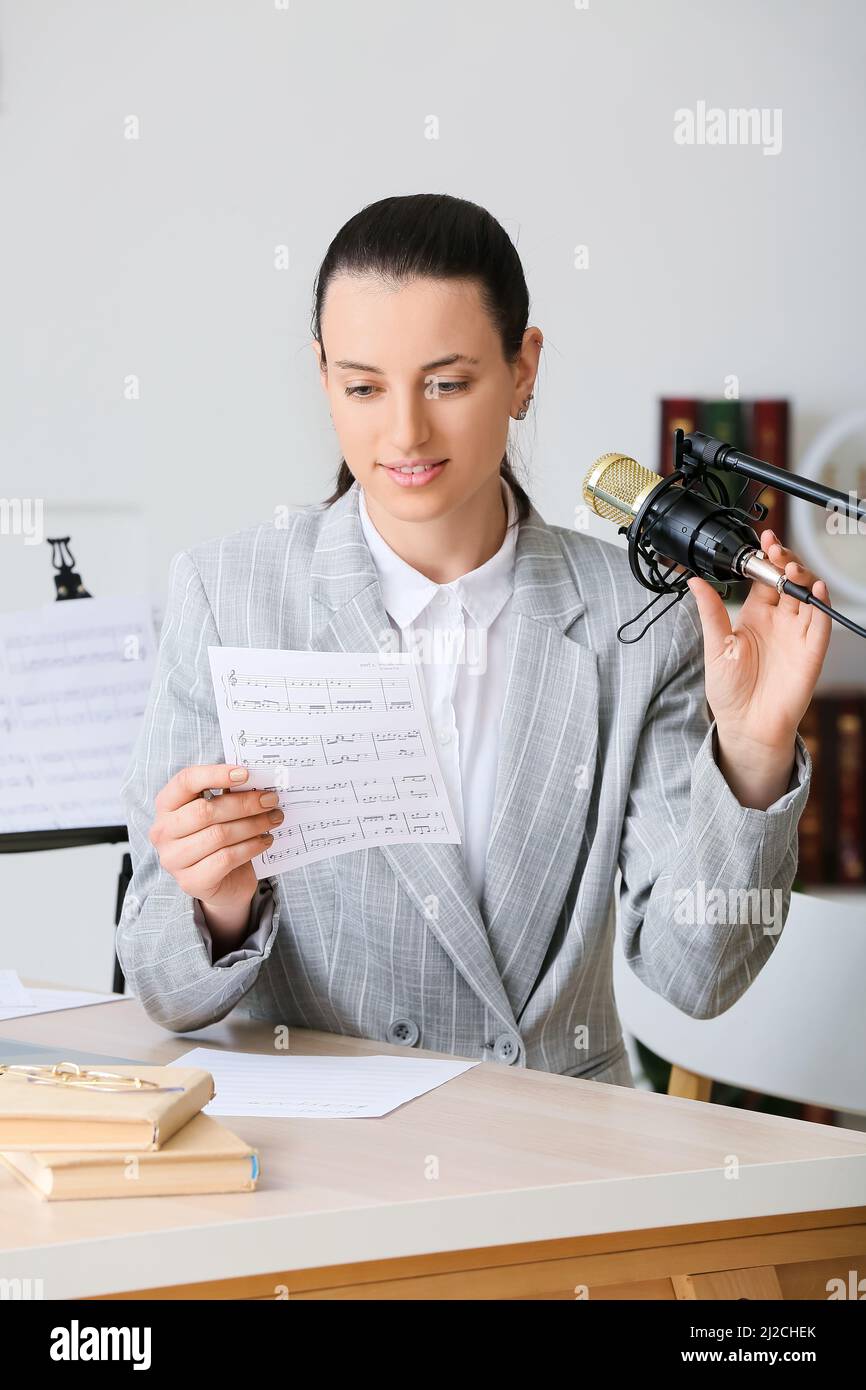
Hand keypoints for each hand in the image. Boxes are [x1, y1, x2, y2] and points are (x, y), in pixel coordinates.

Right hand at [149, 764, 283, 911]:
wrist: (224, 882)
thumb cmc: (220, 839)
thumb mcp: (221, 812)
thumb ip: (229, 794)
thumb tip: (256, 780)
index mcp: (166, 805)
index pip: (185, 781)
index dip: (215, 774)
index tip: (245, 773)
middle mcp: (163, 832)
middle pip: (205, 811)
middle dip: (244, 804)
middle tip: (270, 800)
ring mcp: (173, 859)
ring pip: (218, 835)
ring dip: (252, 825)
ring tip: (273, 819)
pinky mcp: (191, 881)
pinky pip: (225, 858)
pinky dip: (250, 847)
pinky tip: (265, 841)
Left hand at [684, 529, 831, 752]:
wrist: (746, 725)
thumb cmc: (730, 690)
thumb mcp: (715, 646)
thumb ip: (710, 612)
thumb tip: (694, 582)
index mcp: (755, 615)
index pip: (766, 577)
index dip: (767, 558)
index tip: (764, 540)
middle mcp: (779, 620)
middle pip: (790, 580)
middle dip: (786, 561)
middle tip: (777, 550)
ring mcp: (797, 633)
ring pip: (808, 596)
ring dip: (804, 578)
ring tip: (792, 566)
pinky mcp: (811, 650)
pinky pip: (821, 623)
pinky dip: (821, 604)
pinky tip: (815, 589)